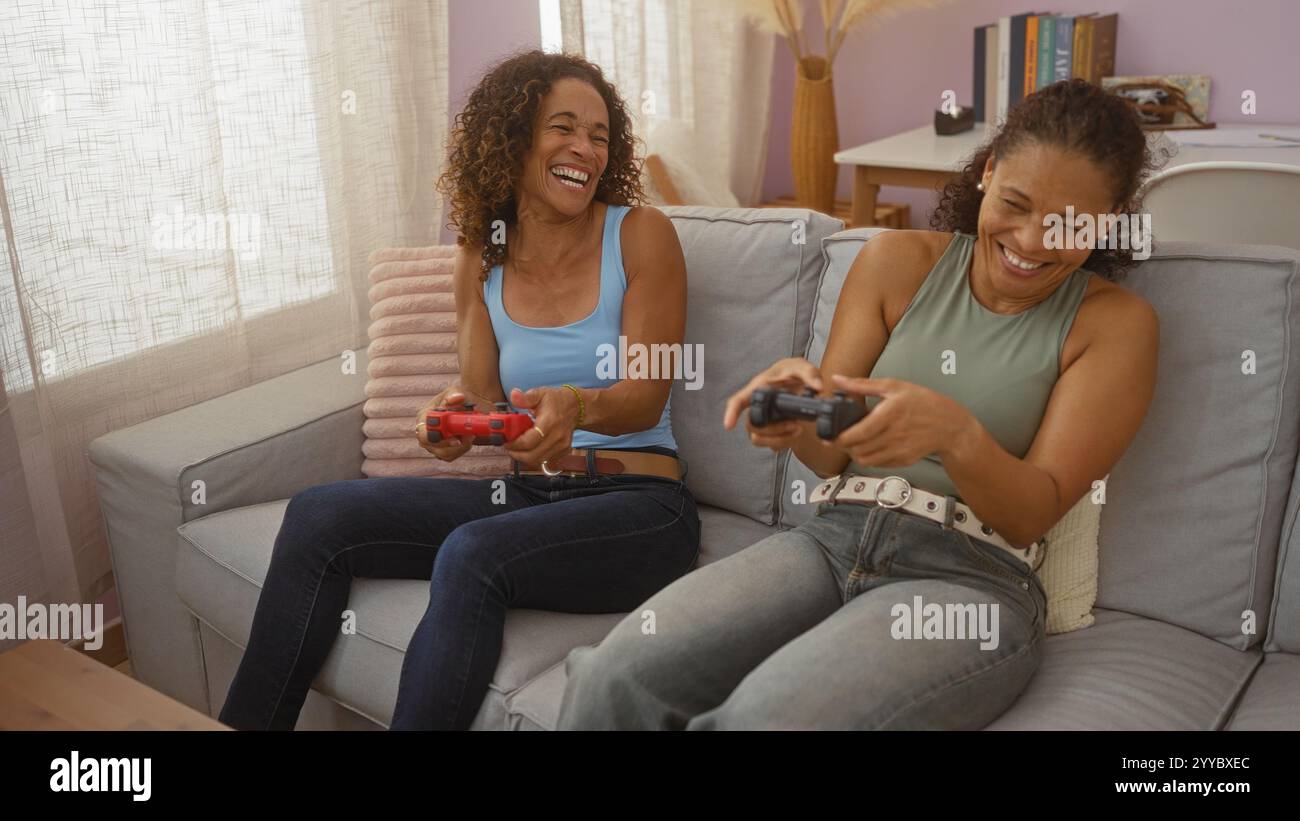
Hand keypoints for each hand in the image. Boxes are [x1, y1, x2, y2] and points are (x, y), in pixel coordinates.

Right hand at [415, 385, 495, 462]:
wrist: (472, 408)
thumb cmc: (461, 399)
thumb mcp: (458, 391)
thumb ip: (456, 394)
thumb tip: (456, 398)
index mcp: (424, 417)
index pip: (424, 433)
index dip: (438, 438)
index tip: (456, 438)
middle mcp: (425, 432)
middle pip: (432, 447)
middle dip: (451, 445)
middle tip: (469, 437)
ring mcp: (433, 443)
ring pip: (444, 454)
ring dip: (461, 447)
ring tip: (472, 434)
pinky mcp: (443, 450)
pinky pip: (451, 456)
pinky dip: (462, 449)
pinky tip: (469, 438)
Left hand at [502, 386, 579, 467]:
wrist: (577, 407)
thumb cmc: (558, 400)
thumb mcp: (541, 394)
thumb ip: (526, 397)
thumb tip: (514, 395)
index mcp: (549, 423)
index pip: (529, 441)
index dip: (514, 444)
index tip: (506, 440)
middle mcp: (557, 437)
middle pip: (532, 456)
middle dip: (516, 454)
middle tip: (508, 446)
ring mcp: (561, 446)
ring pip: (537, 461)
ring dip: (524, 457)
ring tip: (517, 447)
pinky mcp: (563, 452)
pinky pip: (545, 460)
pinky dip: (534, 457)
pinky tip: (530, 447)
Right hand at [723, 357, 823, 452]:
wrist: (799, 384)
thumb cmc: (792, 373)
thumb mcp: (801, 366)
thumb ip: (809, 372)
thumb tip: (818, 386)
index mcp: (758, 388)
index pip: (738, 401)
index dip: (731, 413)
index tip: (728, 426)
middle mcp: (757, 406)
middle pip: (752, 425)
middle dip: (773, 429)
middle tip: (794, 424)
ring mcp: (763, 420)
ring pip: (759, 438)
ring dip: (779, 438)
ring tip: (798, 429)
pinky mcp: (772, 431)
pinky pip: (771, 444)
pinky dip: (784, 442)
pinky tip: (796, 433)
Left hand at [828, 374, 973, 466]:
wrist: (949, 423)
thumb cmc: (921, 401)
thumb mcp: (893, 386)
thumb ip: (862, 385)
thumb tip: (837, 380)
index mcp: (890, 414)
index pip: (857, 433)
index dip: (840, 438)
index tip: (830, 435)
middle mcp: (894, 435)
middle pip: (858, 449)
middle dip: (843, 446)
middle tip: (837, 439)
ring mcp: (900, 450)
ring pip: (866, 460)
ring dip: (854, 454)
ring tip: (852, 443)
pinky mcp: (903, 460)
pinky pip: (878, 464)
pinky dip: (868, 458)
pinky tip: (869, 447)